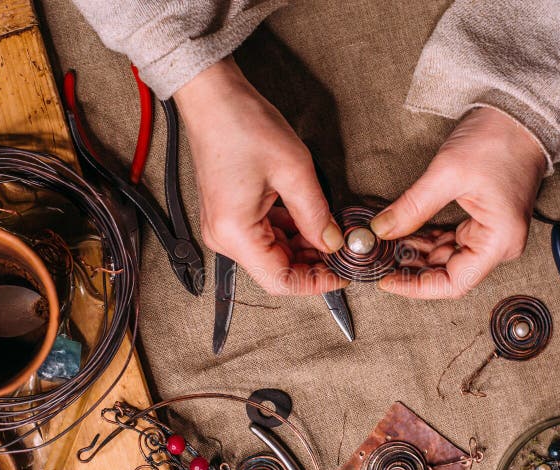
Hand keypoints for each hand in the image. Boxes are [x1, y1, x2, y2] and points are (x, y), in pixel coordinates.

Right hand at [174, 58, 345, 294]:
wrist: (212, 96)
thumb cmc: (242, 124)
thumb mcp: (294, 171)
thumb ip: (317, 214)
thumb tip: (334, 243)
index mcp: (235, 233)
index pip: (280, 280)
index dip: (316, 283)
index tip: (343, 274)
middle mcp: (224, 236)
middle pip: (277, 269)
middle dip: (314, 264)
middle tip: (347, 252)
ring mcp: (226, 226)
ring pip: (274, 253)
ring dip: (306, 247)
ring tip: (336, 233)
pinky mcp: (231, 214)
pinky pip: (266, 234)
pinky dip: (292, 232)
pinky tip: (315, 220)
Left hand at [371, 107, 545, 297]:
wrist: (521, 113)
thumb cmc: (499, 139)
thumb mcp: (448, 174)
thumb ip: (412, 207)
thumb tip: (382, 230)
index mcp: (499, 241)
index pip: (454, 283)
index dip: (417, 287)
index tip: (387, 280)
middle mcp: (500, 244)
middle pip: (449, 272)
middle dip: (411, 267)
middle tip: (378, 257)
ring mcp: (492, 233)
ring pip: (447, 256)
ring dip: (416, 252)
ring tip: (385, 244)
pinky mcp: (484, 221)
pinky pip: (451, 240)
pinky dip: (426, 239)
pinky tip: (402, 233)